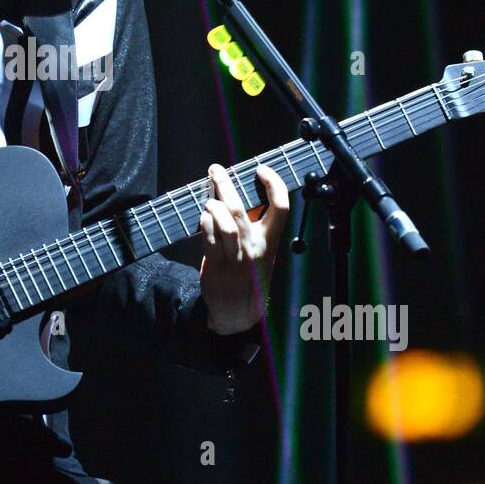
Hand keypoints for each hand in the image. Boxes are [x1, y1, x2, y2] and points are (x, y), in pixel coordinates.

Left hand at [198, 163, 289, 334]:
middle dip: (226, 185)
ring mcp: (236, 258)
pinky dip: (205, 224)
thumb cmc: (249, 275)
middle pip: (241, 209)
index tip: (262, 170)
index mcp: (270, 241)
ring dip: (214, 205)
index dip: (274, 184)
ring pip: (225, 223)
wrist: (239, 313)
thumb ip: (252, 226)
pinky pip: (209, 240)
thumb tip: (234, 194)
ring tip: (208, 198)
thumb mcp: (261, 252)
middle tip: (216, 170)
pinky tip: (203, 217)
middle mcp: (255, 247)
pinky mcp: (217, 267)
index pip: (281, 208)